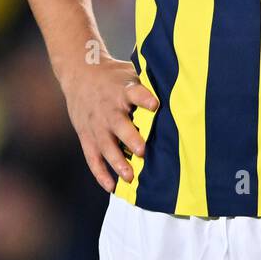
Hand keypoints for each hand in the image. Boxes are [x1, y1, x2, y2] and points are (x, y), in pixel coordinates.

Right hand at [58, 51, 158, 192]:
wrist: (79, 73)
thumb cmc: (113, 76)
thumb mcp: (129, 73)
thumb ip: (149, 84)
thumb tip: (181, 91)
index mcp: (122, 90)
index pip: (134, 92)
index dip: (144, 98)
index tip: (154, 105)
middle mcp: (109, 109)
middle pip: (118, 124)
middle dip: (130, 138)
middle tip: (142, 151)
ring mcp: (96, 125)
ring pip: (106, 145)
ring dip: (117, 161)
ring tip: (130, 176)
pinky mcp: (86, 136)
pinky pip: (92, 157)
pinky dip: (101, 173)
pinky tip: (112, 186)